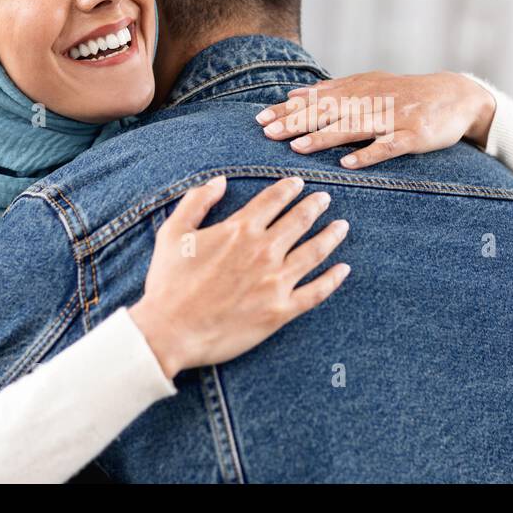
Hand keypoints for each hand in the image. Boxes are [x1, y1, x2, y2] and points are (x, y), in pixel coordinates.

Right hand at [128, 176, 350, 377]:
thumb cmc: (168, 283)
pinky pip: (316, 292)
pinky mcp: (281, 311)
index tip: (299, 183)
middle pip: (299, 221)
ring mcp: (275, 282)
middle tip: (325, 198)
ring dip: (331, 235)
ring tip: (342, 226)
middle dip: (315, 206)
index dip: (289, 188)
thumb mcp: (173, 233)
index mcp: (239, 230)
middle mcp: (263, 251)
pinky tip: (344, 269)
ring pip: (314, 252)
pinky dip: (333, 279)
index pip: (273, 200)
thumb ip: (197, 202)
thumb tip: (219, 181)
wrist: (170, 331)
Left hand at [255, 72, 496, 168]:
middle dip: (297, 122)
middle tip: (267, 133)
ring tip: (298, 148)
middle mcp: (372, 100)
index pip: (316, 99)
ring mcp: (394, 117)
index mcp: (359, 89)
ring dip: (325, 137)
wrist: (457, 94)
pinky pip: (388, 146)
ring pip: (354, 127)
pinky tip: (348, 164)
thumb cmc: (407, 94)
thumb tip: (293, 95)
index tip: (259, 119)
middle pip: (328, 112)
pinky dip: (368, 154)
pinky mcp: (414, 135)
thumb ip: (333, 91)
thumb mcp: (370, 84)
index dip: (287, 110)